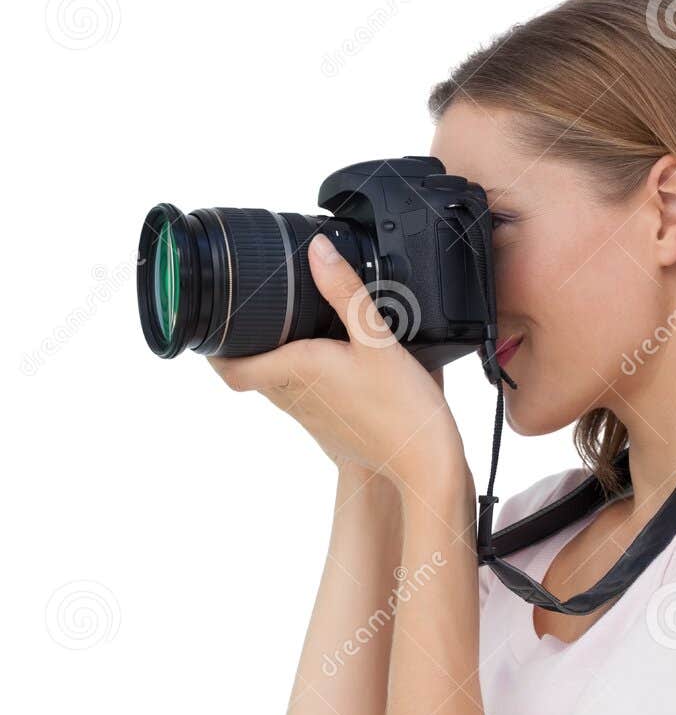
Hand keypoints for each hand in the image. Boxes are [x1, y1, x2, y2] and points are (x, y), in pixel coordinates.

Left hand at [209, 235, 463, 488]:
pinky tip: (327, 362)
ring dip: (272, 363)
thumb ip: (345, 290)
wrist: (427, 464)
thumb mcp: (376, 337)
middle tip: (246, 316)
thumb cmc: (403, 408)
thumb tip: (317, 249)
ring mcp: (314, 419)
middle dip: (243, 347)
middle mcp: (297, 398)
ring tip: (282, 332)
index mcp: (297, 372)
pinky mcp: (333, 430)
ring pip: (277, 388)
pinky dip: (301, 378)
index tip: (208, 330)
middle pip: (251, 376)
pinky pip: (304, 401)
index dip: (213, 352)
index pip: (232, 370)